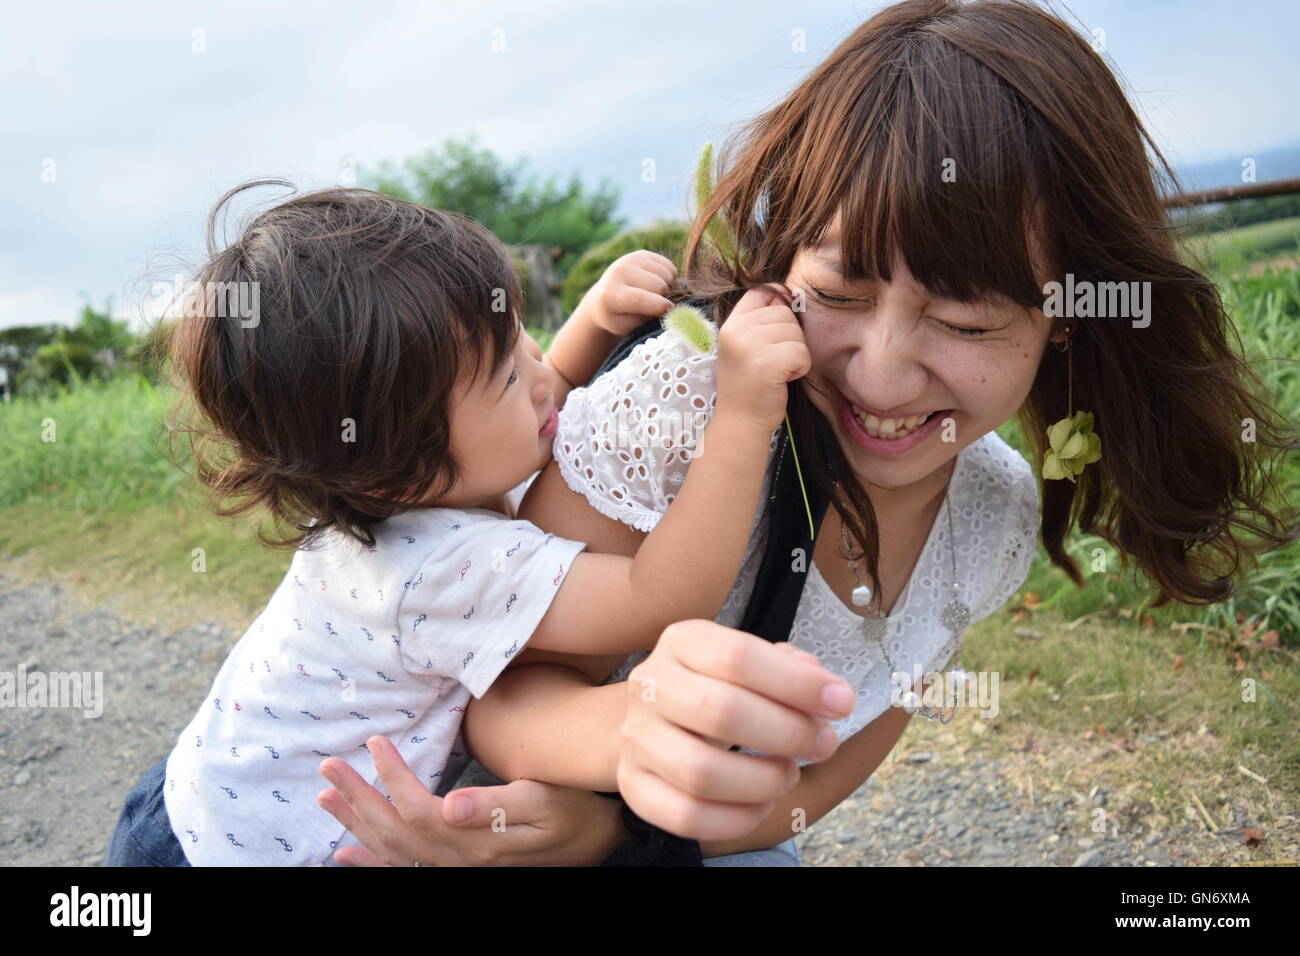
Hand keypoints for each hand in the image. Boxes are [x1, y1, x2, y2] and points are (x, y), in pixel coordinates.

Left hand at [317, 735, 626, 865]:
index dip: (392, 779)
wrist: (598, 837)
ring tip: (324, 799)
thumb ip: (498, 804)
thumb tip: (451, 804)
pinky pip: (407, 869)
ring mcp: (458, 869)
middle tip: (325, 768)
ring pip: (394, 852)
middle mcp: (461, 861)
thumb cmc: (575, 805)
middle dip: (358, 800)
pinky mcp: (459, 867)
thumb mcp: (546, 798)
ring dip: (356, 825)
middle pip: (396, 833)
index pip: (419, 810)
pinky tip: (346, 851)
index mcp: (479, 840)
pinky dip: (372, 862)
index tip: (375, 742)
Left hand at [578, 250, 676, 336]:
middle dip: (664, 298)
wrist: (604, 297)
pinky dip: (669, 278)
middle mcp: (619, 271)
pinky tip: (657, 284)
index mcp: (611, 294)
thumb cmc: (618, 317)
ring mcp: (631, 259)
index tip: (671, 312)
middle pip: (658, 285)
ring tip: (656, 295)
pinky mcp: (641, 254)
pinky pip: (668, 266)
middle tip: (658, 305)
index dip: (660, 307)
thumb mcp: (628, 326)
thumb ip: (647, 320)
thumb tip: (671, 310)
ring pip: (666, 274)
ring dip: (668, 287)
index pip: (640, 299)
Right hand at [616, 619, 854, 841]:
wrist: (653, 719)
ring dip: (763, 781)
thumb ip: (790, 669)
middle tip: (824, 744)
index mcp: (681, 641)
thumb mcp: (750, 663)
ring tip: (788, 775)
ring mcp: (636, 737)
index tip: (842, 703)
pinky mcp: (633, 785)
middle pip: (720, 711)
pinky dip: (736, 819)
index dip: (797, 683)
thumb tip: (824, 687)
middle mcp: (650, 685)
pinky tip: (762, 804)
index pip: (738, 656)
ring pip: (701, 772)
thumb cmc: (719, 687)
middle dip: (788, 733)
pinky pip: (685, 816)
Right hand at [714, 285, 811, 432]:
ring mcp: (749, 346)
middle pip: (784, 312)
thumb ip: (759, 321)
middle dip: (790, 336)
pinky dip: (801, 367)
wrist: (740, 423)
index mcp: (730, 325)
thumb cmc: (749, 386)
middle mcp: (736, 331)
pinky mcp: (767, 363)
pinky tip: (784, 379)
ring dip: (796, 353)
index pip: (760, 291)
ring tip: (778, 371)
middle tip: (775, 360)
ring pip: (796, 332)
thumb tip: (787, 293)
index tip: (779, 328)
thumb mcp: (744, 347)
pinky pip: (802, 352)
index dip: (778, 302)